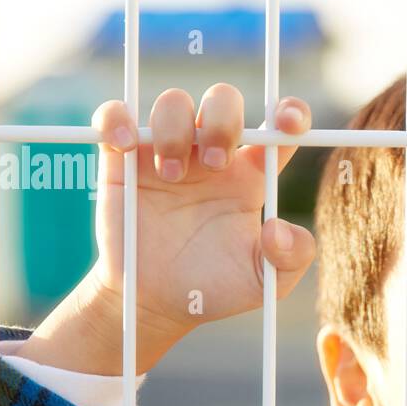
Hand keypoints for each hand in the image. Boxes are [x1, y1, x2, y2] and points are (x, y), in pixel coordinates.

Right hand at [12, 84, 315, 375]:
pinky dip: (116, 117)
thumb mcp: (266, 282)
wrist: (155, 305)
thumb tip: (280, 227)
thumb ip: (292, 257)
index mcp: (250, 175)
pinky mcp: (122, 160)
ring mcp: (166, 152)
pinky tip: (123, 144)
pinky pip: (115, 115)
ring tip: (172, 176)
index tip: (289, 122)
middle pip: (223, 100)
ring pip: (173, 102)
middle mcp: (210, 155)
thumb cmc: (214, 289)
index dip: (289, 112)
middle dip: (223, 121)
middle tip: (217, 164)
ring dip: (174, 129)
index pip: (277, 127)